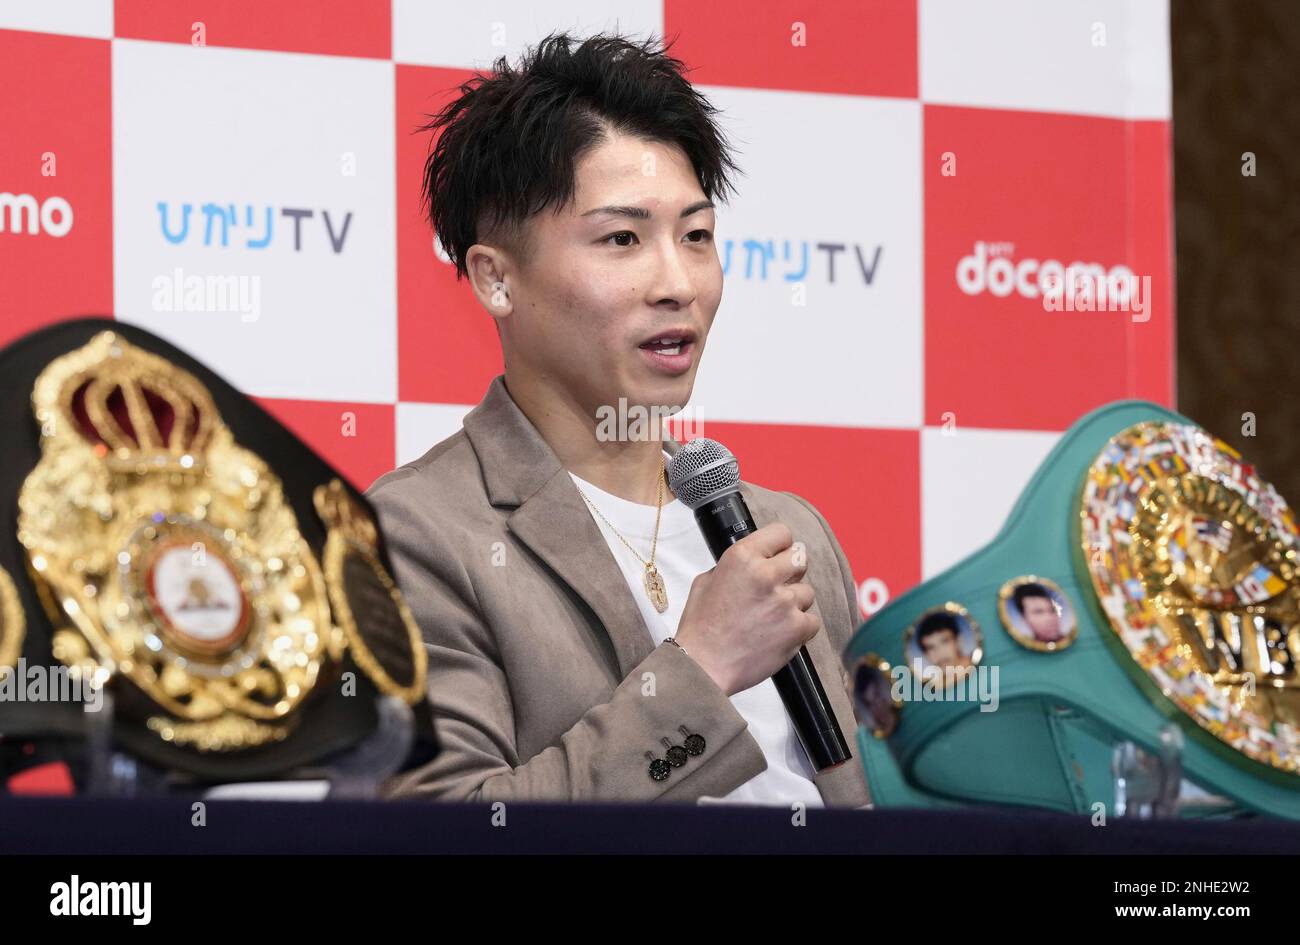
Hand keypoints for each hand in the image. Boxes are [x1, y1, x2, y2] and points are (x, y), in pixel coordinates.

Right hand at [674, 523, 819, 695]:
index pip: (781, 533)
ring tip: (770, 618)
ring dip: (793, 603)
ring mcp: (784, 602)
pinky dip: (799, 628)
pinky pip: (811, 620)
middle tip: (777, 587)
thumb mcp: (706, 581)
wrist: (703, 666)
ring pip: (807, 592)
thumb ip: (734, 566)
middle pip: (800, 558)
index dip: (780, 546)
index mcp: (742, 557)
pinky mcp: (797, 627)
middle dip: (790, 572)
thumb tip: (754, 561)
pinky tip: (778, 634)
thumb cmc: (701, 628)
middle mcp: (766, 574)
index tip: (778, 555)